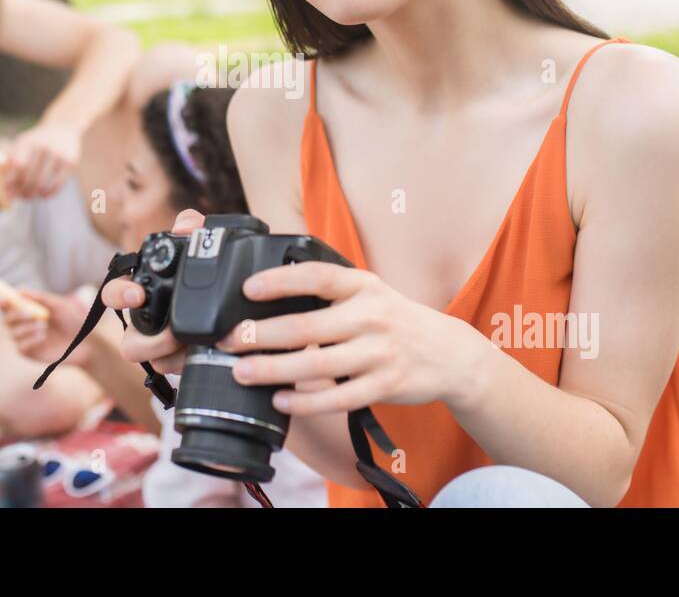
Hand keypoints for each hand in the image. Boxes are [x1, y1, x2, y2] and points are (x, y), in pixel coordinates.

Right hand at [0, 288, 96, 365]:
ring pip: (13, 333)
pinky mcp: (30, 353)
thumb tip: (19, 290)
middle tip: (30, 313)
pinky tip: (43, 337)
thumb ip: (39, 298)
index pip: (9, 306)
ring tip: (44, 326)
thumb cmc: (74, 321)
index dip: (4, 302)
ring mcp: (26, 340)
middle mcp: (25, 325)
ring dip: (26, 327)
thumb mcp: (59, 306)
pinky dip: (30, 340)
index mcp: (30, 310)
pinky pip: (21, 347)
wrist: (86, 343)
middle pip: (6, 320)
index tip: (6, 300)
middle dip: (16, 315)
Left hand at [4, 121, 80, 199]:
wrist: (63, 127)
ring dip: (34, 194)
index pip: (16, 166)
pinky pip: (58, 184)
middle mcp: (42, 146)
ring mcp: (58, 154)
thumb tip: (5, 192)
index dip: (11, 181)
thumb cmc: (36, 142)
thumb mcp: (22, 146)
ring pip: (42, 182)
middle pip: (29, 176)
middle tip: (21, 198)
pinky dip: (49, 194)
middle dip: (22, 191)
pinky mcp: (70, 162)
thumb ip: (10, 166)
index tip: (8, 192)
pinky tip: (44, 196)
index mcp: (27, 142)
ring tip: (31, 197)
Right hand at [101, 208, 205, 375]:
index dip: (118, 294)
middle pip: (129, 345)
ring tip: (191, 341)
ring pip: (153, 363)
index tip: (136, 295)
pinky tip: (201, 351)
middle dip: (148, 341)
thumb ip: (193, 227)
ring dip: (171, 354)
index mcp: (142, 292)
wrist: (235, 302)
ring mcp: (160, 347)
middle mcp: (145, 323)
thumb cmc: (203, 270)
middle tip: (170, 333)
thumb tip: (187, 226)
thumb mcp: (199, 246)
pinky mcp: (177, 363)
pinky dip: (186, 363)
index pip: (113, 295)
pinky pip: (174, 372)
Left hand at [212, 261, 482, 416]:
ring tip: (242, 371)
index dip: (281, 281)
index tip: (248, 289)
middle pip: (307, 326)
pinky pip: (338, 397)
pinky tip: (280, 400)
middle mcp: (372, 316)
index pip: (318, 277)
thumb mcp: (369, 292)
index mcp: (363, 286)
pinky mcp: (385, 385)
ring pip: (317, 364)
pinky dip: (306, 401)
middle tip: (228, 340)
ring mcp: (379, 352)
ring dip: (274, 370)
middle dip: (261, 334)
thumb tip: (269, 294)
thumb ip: (330, 292)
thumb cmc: (394, 320)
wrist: (450, 354)